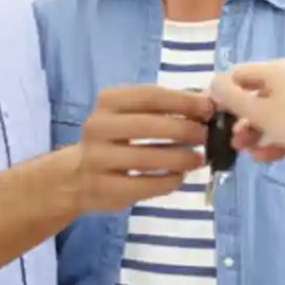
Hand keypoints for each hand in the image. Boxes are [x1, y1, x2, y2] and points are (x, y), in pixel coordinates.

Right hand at [76, 85, 212, 210]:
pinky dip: (167, 180)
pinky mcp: (103, 188)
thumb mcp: (132, 115)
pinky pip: (142, 185)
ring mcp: (97, 159)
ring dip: (179, 158)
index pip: (149, 96)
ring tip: (199, 159)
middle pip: (147, 125)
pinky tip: (180, 177)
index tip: (208, 108)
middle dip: (183, 129)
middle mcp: (98, 127)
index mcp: (108, 101)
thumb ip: (163, 108)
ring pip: (145, 157)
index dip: (183, 101)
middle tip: (205, 135)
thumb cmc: (116, 138)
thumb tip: (206, 103)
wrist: (76, 175)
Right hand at [208, 59, 284, 157]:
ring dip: (253, 133)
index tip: (211, 111)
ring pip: (269, 115)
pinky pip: (284, 127)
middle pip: (254, 96)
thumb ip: (231, 97)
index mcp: (276, 70)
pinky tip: (261, 157)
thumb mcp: (257, 110)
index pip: (239, 73)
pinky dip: (271, 140)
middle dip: (239, 119)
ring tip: (243, 151)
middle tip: (230, 137)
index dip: (222, 91)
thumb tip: (214, 84)